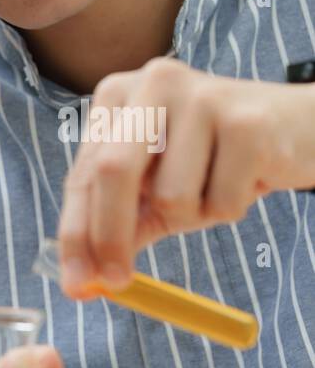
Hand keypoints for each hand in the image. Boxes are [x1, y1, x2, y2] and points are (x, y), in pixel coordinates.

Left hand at [57, 57, 314, 298]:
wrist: (296, 127)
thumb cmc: (209, 159)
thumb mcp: (153, 188)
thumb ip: (116, 225)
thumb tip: (82, 281)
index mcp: (117, 95)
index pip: (83, 174)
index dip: (75, 233)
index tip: (75, 284)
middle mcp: (154, 84)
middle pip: (112, 173)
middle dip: (109, 237)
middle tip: (115, 281)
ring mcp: (203, 97)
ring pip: (171, 197)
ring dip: (191, 217)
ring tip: (213, 188)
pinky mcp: (248, 122)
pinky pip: (221, 203)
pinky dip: (228, 210)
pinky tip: (246, 179)